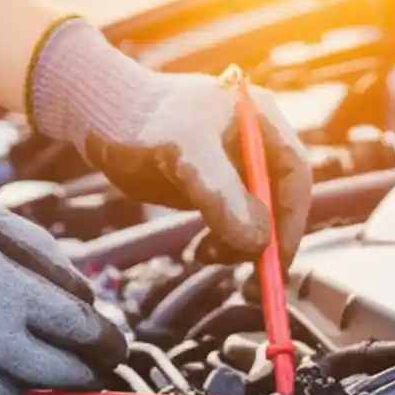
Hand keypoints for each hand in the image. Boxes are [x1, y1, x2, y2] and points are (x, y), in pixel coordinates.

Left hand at [27, 18, 311, 266]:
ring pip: (255, 216)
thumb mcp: (184, 154)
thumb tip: (258, 242)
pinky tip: (200, 252)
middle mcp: (254, 142)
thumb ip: (222, 195)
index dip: (291, 219)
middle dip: (268, 240)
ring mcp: (234, 165)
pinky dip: (222, 242)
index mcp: (260, 120)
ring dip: (241, 246)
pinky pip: (231, 221)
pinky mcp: (213, 185)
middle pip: (279, 199)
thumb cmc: (141, 120)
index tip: (278, 258)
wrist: (99, 115)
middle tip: (254, 279)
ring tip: (207, 257)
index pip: (295, 175)